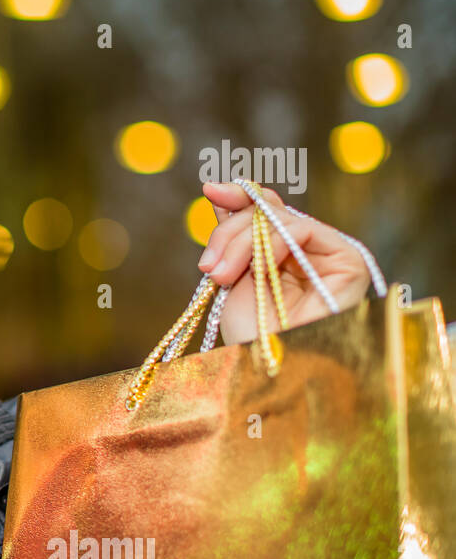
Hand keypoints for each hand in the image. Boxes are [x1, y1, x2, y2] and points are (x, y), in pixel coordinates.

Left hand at [198, 181, 372, 346]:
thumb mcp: (233, 278)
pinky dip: (269, 241)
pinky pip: (301, 230)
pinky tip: (255, 269)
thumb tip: (218, 190)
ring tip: (220, 275)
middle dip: (230, 232)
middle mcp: (312, 254)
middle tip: (209, 265)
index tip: (210, 189)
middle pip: (269, 213)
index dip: (239, 196)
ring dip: (241, 242)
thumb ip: (234, 236)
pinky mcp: (349, 262)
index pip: (266, 212)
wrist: (267, 369)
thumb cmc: (250, 337)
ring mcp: (332, 256)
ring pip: (280, 219)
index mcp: (285, 258)